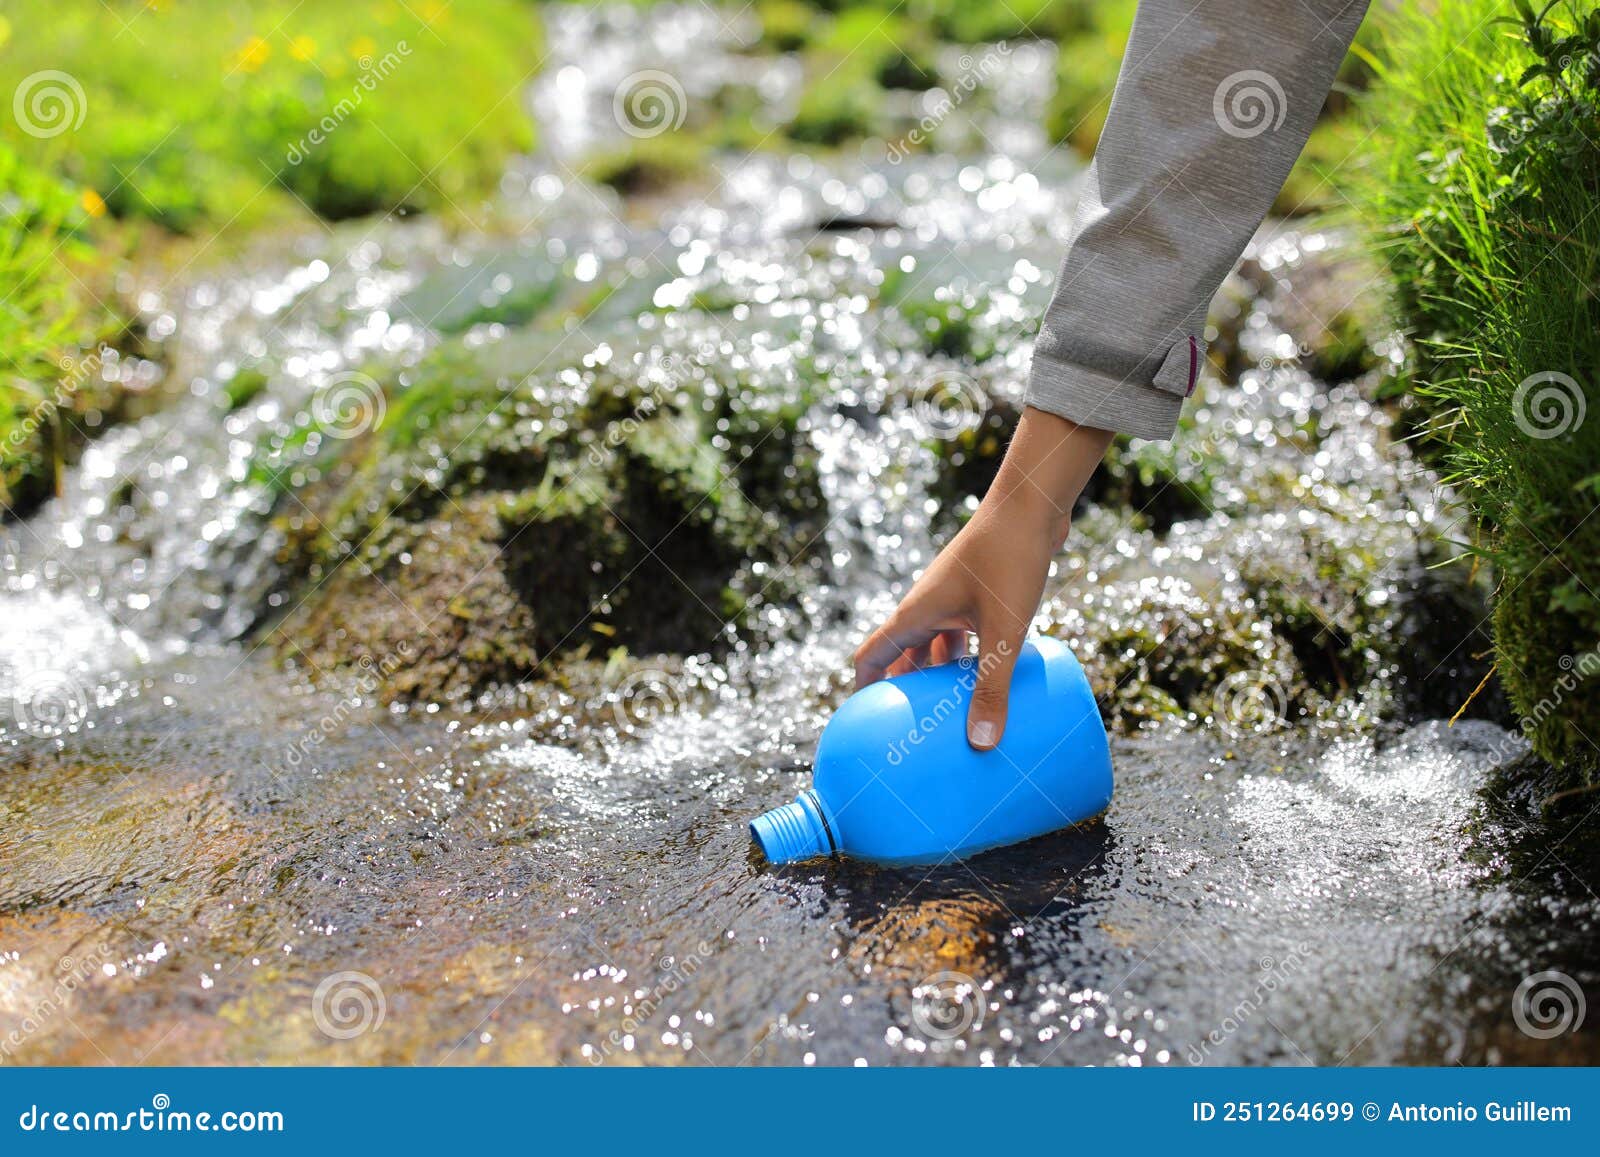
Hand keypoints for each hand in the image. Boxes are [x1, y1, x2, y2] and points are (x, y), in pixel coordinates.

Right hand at [853, 406, 1111, 748]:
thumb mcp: (1003, 631)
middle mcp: (929, 605)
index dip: (863, 690)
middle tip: (909, 728)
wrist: (1032, 502)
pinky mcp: (982, 591)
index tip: (862, 723)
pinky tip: (994, 675)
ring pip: (938, 645)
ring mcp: (955, 597)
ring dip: (941, 676)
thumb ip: (993, 686)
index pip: (872, 657)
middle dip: (905, 691)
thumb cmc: (1011, 559)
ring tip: (951, 711)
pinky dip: (972, 657)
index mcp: (917, 613)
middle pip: (905, 656)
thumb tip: (980, 744)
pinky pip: (967, 633)